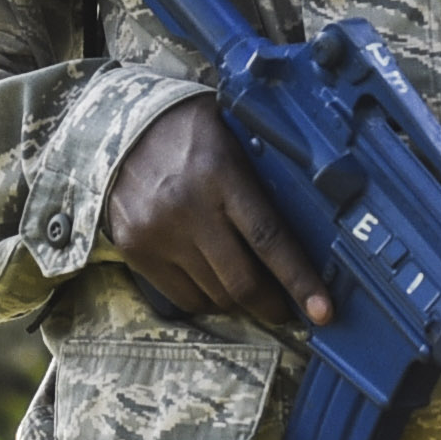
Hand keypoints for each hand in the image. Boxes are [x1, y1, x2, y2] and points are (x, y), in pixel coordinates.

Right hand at [98, 95, 333, 333]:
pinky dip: (206, 298)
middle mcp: (187, 208)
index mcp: (220, 174)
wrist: (117, 128)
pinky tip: (212, 279)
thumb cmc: (189, 131)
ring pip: (215, 296)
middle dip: (273, 305)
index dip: (300, 280)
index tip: (323, 311)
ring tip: (246, 283)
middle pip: (242, 281)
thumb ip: (264, 176)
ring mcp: (158, 233)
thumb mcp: (233, 137)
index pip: (269, 238)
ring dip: (238, 299)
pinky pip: (183, 298)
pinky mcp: (135, 250)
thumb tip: (316, 221)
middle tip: (288, 309)